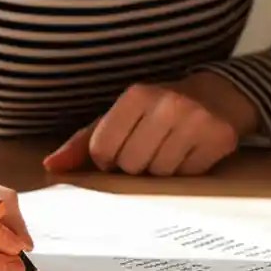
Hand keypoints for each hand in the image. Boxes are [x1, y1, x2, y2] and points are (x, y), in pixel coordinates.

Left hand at [42, 72, 258, 175]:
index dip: (107, 160)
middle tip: (147, 150)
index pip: (103, 149)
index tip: (119, 151)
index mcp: (137, 94)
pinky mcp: (219, 139)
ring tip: (168, 150)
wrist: (219, 95)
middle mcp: (168, 104)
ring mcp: (196, 122)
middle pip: (131, 165)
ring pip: (159, 174)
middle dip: (135, 166)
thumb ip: (84, 141)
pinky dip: (184, 172)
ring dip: (159, 171)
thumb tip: (51, 165)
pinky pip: (187, 176)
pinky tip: (188, 153)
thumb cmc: (159, 109)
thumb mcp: (121, 116)